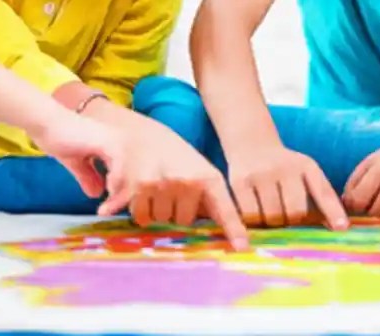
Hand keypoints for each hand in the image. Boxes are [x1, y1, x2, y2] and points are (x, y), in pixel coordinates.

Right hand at [29, 112, 126, 199]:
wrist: (46, 124)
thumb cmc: (58, 137)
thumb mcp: (75, 163)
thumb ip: (87, 176)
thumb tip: (97, 194)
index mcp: (110, 147)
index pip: (125, 174)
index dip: (120, 194)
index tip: (109, 208)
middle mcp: (116, 143)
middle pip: (131, 175)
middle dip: (123, 197)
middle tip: (109, 212)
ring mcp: (114, 141)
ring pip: (129, 172)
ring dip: (120, 193)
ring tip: (108, 207)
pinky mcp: (107, 142)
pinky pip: (120, 165)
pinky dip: (116, 181)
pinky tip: (109, 191)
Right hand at [98, 118, 250, 249]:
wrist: (137, 131)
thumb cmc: (170, 153)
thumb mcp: (195, 168)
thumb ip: (206, 196)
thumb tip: (219, 228)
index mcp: (207, 177)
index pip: (224, 208)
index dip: (234, 229)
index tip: (242, 247)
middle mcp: (188, 181)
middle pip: (184, 221)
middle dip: (176, 211)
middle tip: (169, 190)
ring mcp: (164, 184)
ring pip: (161, 220)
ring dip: (156, 210)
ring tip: (154, 188)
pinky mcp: (140, 187)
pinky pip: (141, 216)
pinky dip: (139, 210)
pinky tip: (140, 191)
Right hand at [228, 145, 348, 229]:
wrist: (251, 144)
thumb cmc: (284, 168)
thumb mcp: (306, 173)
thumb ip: (321, 196)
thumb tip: (338, 228)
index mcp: (306, 166)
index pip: (323, 192)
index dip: (333, 212)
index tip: (342, 229)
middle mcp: (285, 168)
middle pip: (294, 213)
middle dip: (292, 223)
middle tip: (286, 221)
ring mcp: (261, 174)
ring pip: (271, 217)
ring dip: (271, 225)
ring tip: (269, 218)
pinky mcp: (239, 182)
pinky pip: (249, 215)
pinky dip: (253, 223)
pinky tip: (254, 217)